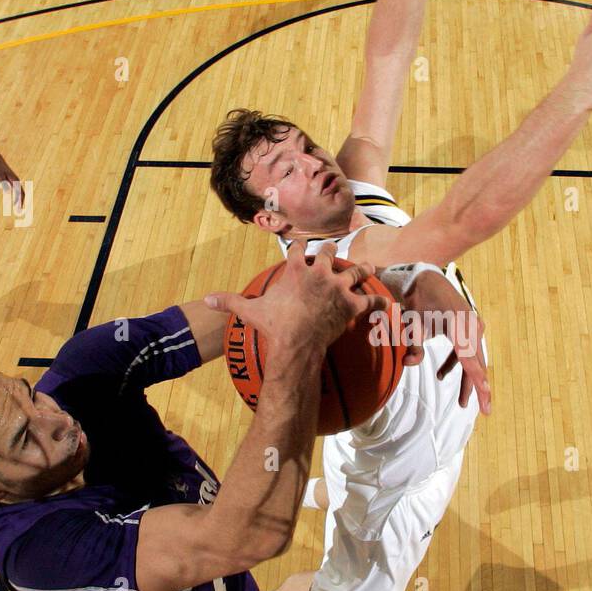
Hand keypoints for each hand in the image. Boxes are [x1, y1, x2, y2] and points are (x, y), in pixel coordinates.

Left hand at [0, 152, 22, 208]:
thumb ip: (4, 184)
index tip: (17, 208)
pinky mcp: (13, 182)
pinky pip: (17, 192)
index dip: (19, 201)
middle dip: (21, 203)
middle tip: (20, 211)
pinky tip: (14, 202)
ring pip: (21, 193)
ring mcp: (16, 182)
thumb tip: (8, 192)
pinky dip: (17, 197)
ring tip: (18, 208)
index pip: (19, 193)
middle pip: (22, 194)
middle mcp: (17, 182)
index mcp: (15, 181)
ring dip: (20, 201)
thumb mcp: (0, 177)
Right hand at [205, 244, 388, 354]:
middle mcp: (320, 272)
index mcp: (296, 269)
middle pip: (329, 252)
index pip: (297, 249)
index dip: (298, 249)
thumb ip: (231, 300)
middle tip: (333, 253)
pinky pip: (372, 298)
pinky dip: (379, 300)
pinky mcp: (353, 303)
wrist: (297, 341)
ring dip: (361, 269)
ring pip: (356, 270)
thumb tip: (206, 299)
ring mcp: (339, 286)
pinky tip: (384, 302)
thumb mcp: (250, 309)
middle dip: (331, 252)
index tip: (299, 251)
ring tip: (366, 268)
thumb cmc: (275, 324)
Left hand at [409, 269, 490, 413]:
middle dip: (479, 387)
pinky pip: (468, 352)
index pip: (468, 357)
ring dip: (468, 379)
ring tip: (464, 403)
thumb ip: (413, 345)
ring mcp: (473, 326)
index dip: (476, 378)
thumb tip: (408, 364)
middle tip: (486, 410)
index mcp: (458, 324)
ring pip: (474, 359)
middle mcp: (471, 325)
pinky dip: (458, 364)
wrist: (426, 280)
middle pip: (477, 362)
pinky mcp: (470, 328)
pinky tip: (442, 375)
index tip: (485, 395)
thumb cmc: (418, 300)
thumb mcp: (412, 322)